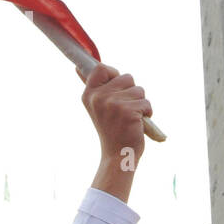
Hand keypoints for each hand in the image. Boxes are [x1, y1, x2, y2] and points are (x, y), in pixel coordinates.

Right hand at [83, 64, 151, 202]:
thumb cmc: (112, 130)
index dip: (113, 75)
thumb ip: (93, 87)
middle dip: (131, 92)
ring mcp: (113, 104)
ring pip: (139, 89)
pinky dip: (147, 113)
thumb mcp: (97, 107)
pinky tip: (137, 124)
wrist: (118, 156)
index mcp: (89, 95)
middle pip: (127, 77)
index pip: (101, 68)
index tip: (116, 89)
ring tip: (130, 118)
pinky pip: (146, 102)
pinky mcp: (128, 111)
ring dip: (140, 103)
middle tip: (123, 111)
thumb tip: (77, 68)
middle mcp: (99, 97)